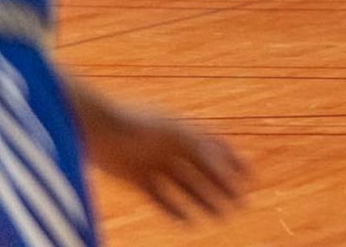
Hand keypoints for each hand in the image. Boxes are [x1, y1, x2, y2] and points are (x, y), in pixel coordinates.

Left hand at [77, 93, 246, 222]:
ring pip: (185, 185)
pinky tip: (186, 221)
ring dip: (202, 200)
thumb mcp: (175, 136)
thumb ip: (201, 150)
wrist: (96, 128)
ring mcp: (154, 162)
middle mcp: (172, 147)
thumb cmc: (138, 124)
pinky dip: (173, 208)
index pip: (216, 147)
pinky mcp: (135, 177)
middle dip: (222, 187)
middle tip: (238, 205)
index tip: (250, 178)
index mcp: (186, 130)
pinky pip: (159, 196)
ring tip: (218, 216)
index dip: (234, 162)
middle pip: (203, 170)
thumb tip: (224, 169)